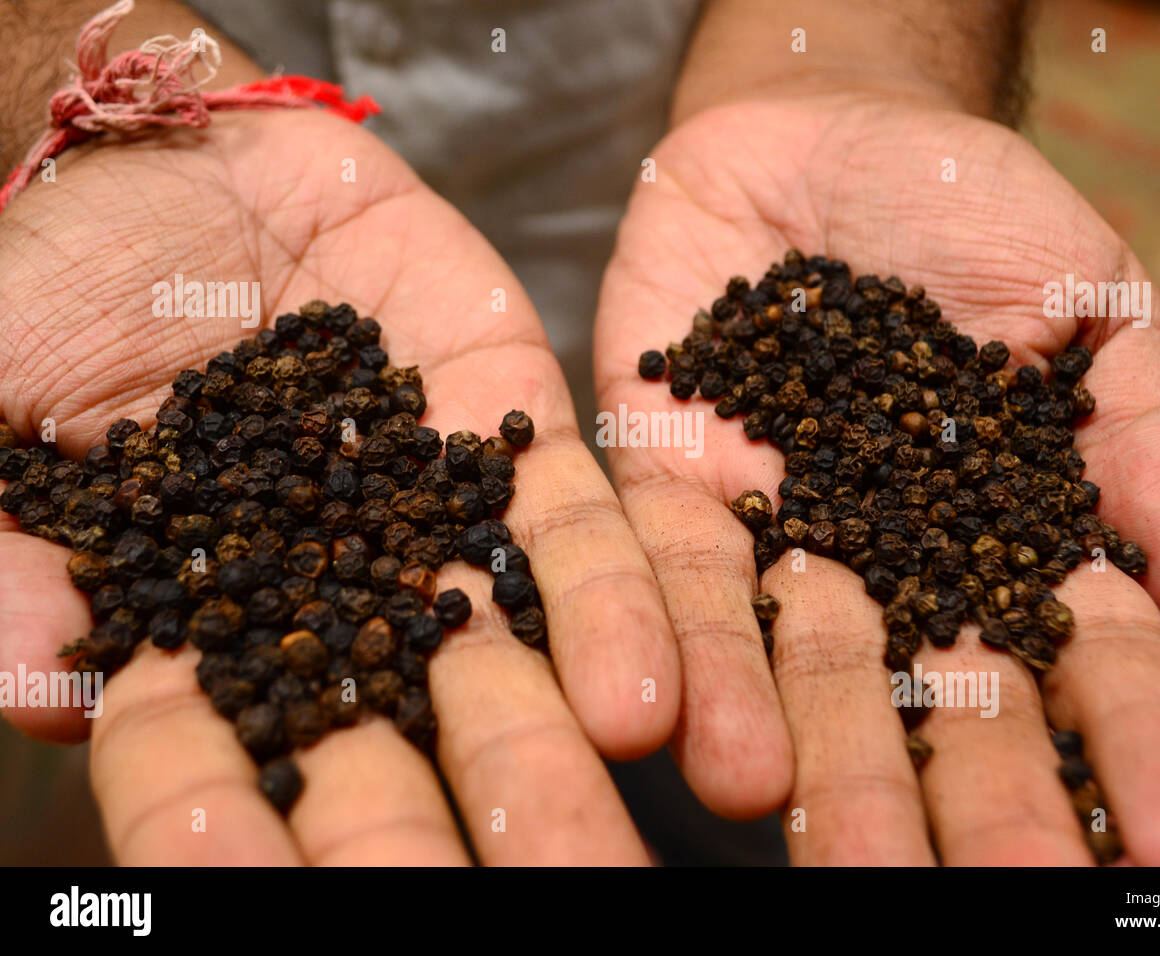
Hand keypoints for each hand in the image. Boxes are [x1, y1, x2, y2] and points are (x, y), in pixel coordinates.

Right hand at [0, 109, 676, 863]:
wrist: (183, 164)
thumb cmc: (62, 288)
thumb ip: (11, 531)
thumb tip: (24, 674)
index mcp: (207, 619)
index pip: (215, 756)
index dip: (228, 826)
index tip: (255, 892)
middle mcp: (336, 596)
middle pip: (392, 742)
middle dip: (435, 834)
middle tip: (514, 904)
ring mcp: (434, 519)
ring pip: (507, 655)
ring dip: (556, 742)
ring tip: (607, 825)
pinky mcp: (512, 431)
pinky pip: (575, 526)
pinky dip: (613, 602)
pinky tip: (654, 690)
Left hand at [594, 94, 1159, 864]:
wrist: (816, 138)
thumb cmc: (966, 209)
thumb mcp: (1082, 292)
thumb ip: (1130, 428)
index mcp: (1002, 534)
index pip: (1082, 659)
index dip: (1135, 744)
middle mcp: (889, 562)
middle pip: (931, 699)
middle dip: (965, 795)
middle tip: (1001, 891)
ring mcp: (776, 532)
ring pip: (793, 663)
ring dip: (807, 751)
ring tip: (812, 830)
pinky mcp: (667, 486)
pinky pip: (668, 575)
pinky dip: (677, 643)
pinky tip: (676, 726)